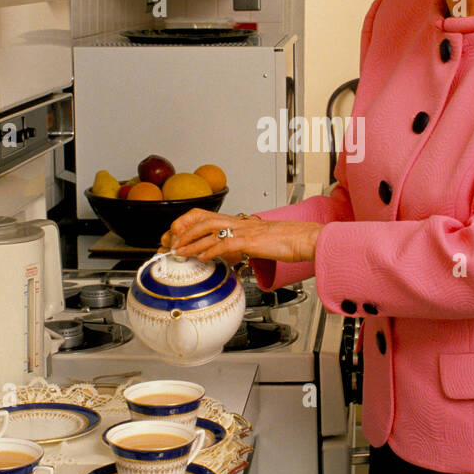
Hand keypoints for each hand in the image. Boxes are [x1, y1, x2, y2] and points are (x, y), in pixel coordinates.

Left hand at [161, 210, 321, 265]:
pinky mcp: (251, 240)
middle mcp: (238, 222)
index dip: (185, 224)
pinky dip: (210, 250)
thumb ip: (239, 247)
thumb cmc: (286, 241)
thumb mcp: (257, 243)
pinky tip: (202, 257)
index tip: (173, 237)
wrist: (305, 238)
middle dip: (181, 232)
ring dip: (190, 242)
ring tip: (178, 252)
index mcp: (238, 222)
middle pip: (201, 220)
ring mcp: (244, 230)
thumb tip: (225, 256)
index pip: (204, 216)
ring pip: (209, 230)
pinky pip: (226, 243)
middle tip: (169, 245)